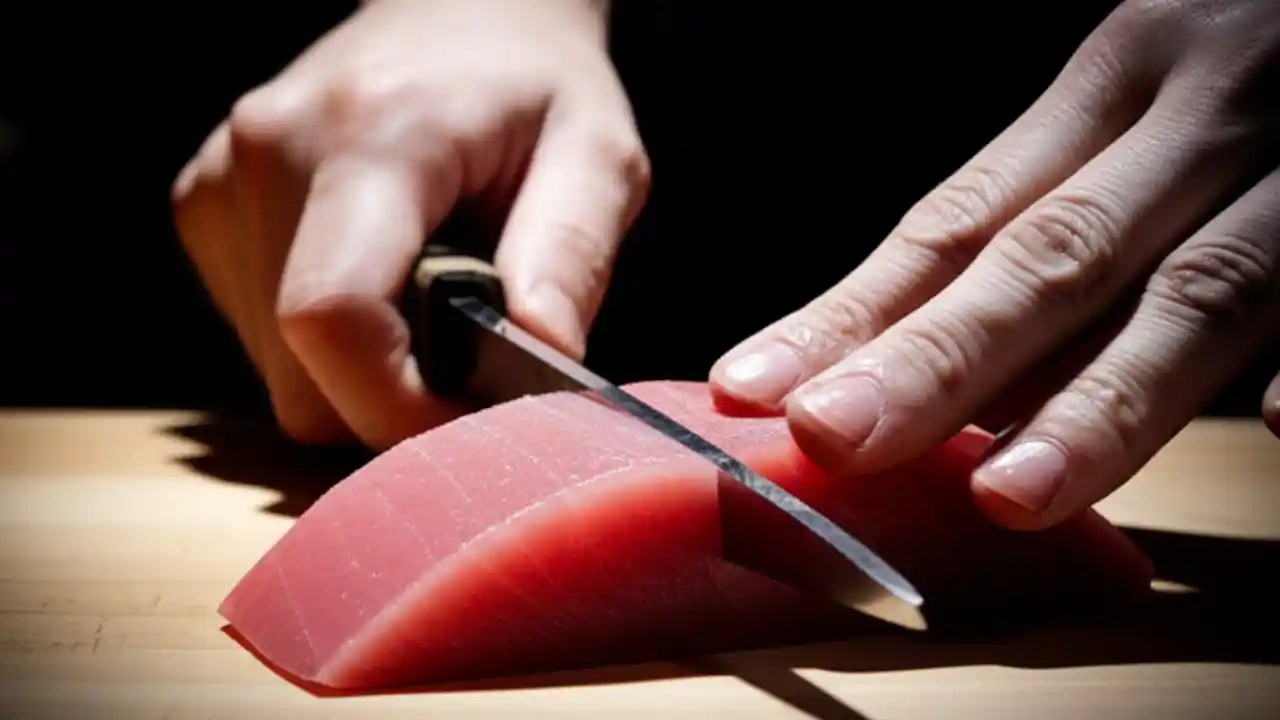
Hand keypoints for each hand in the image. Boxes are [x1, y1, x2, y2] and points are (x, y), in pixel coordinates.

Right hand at [172, 0, 649, 449]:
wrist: (459, 13)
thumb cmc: (536, 87)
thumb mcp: (597, 156)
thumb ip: (572, 256)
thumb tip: (540, 361)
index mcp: (373, 136)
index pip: (334, 316)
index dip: (397, 407)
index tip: (472, 425)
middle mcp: (269, 154)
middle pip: (302, 375)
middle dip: (391, 401)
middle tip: (471, 364)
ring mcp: (221, 180)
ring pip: (278, 373)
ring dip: (361, 374)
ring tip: (429, 302)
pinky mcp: (206, 204)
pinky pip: (258, 337)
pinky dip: (325, 345)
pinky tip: (381, 284)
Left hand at [710, 0, 1279, 529]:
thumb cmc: (1247, 72)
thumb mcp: (1135, 113)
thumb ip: (1051, 230)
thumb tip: (946, 384)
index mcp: (1115, 84)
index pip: (957, 222)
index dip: (854, 313)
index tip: (756, 389)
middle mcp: (1201, 115)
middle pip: (1050, 258)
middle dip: (940, 363)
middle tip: (836, 440)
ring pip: (1201, 293)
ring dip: (1104, 403)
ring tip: (1011, 496)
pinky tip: (1278, 426)